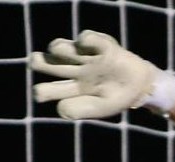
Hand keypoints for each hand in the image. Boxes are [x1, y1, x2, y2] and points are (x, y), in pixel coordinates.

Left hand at [29, 31, 165, 119]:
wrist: (140, 87)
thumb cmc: (116, 99)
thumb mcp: (99, 108)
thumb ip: (80, 110)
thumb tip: (59, 108)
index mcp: (70, 88)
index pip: (48, 89)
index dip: (41, 91)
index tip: (40, 92)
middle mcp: (73, 70)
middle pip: (49, 64)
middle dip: (40, 62)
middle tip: (35, 61)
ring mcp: (85, 57)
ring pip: (63, 49)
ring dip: (58, 48)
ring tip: (57, 49)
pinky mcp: (100, 46)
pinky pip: (88, 38)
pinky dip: (84, 39)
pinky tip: (84, 43)